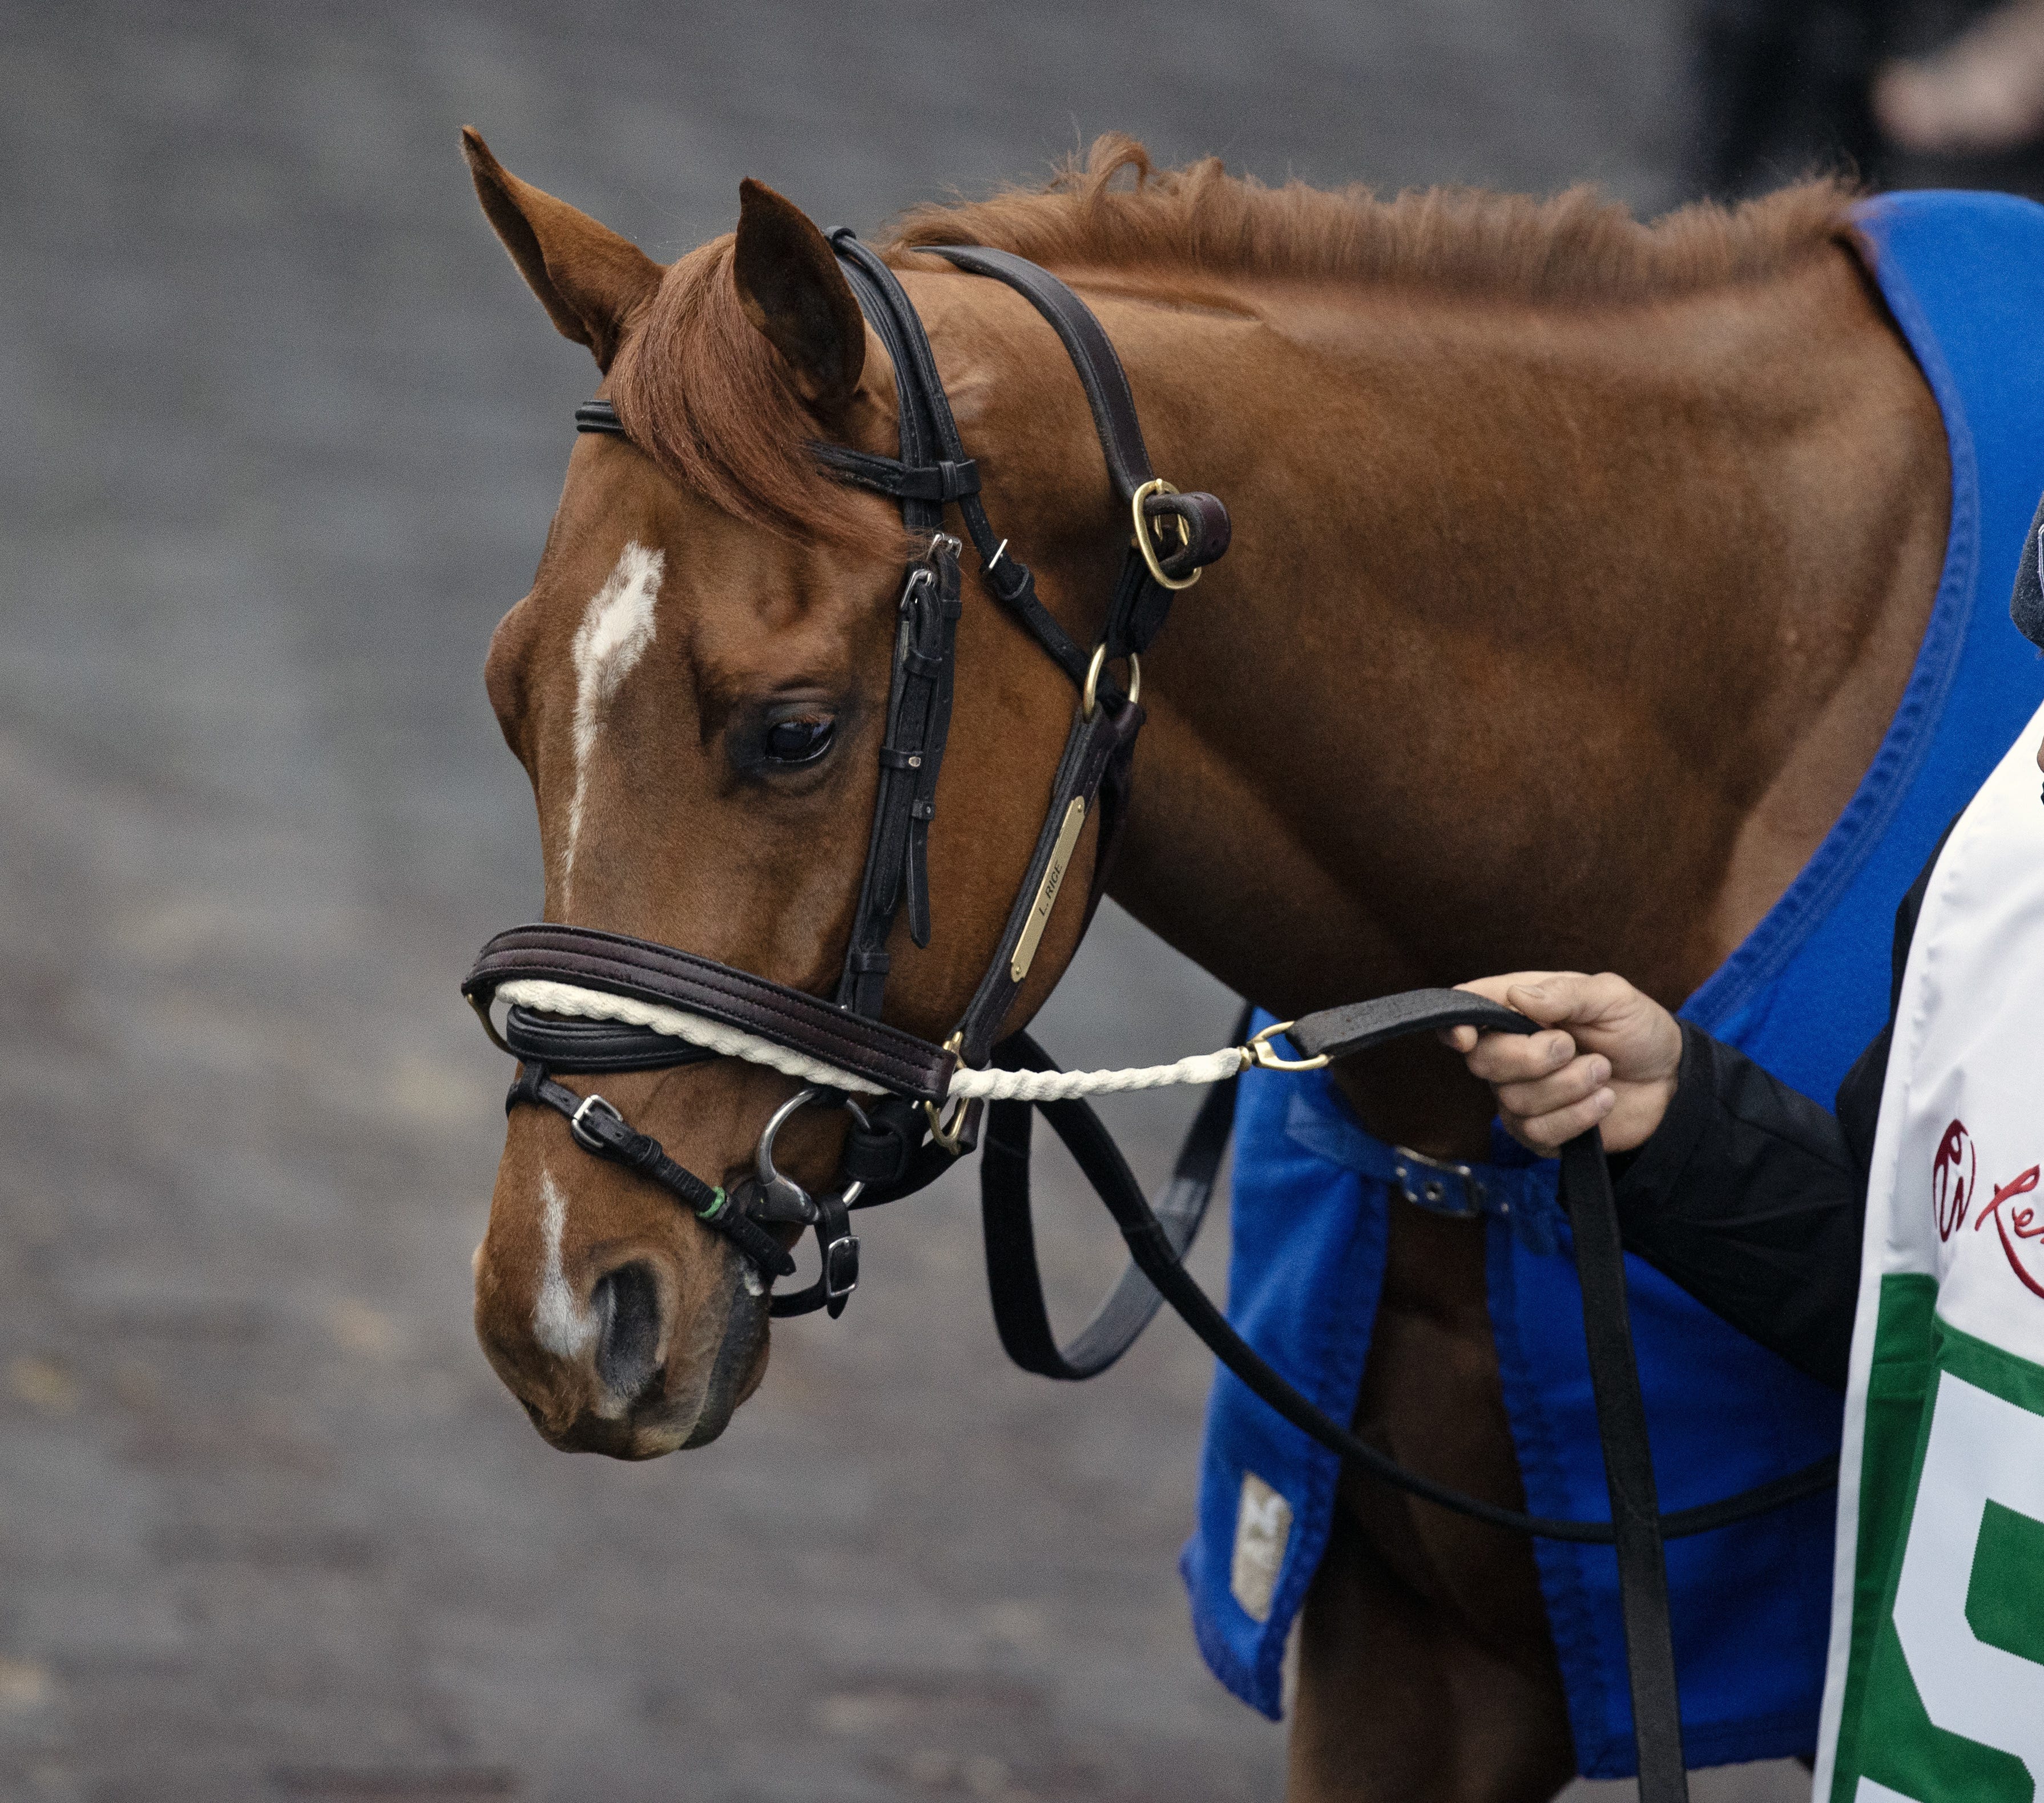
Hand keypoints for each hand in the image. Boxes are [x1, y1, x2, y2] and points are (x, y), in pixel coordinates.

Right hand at [1438, 971, 1681, 1155]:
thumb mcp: (1612, 997)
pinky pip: (1539, 1130)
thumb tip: (1516, 996)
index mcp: (1519, 1009)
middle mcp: (1512, 1052)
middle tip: (1573, 1047)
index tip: (1467, 1039)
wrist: (1671, 1083)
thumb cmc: (1638, 1030)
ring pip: (1514, 1100)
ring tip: (1602, 1071)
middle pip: (1483, 1061)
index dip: (1455, 1026)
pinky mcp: (1541, 1131)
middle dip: (1531, 1058)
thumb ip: (1565, 993)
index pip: (1467, 1013)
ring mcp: (1523, 1094)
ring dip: (1569, 1086)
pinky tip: (1603, 1101)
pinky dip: (1578, 1115)